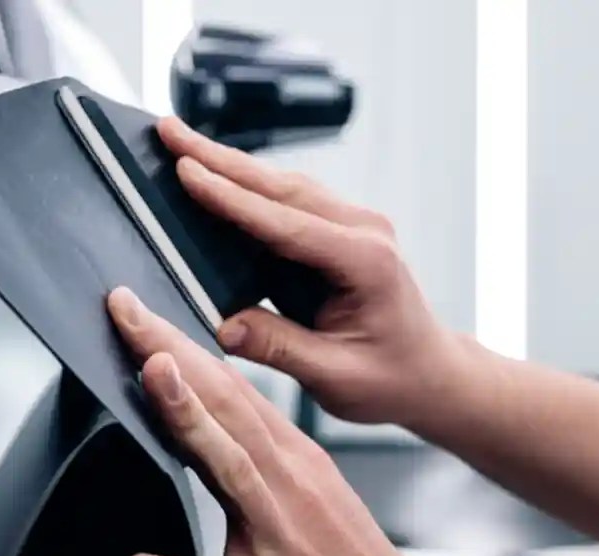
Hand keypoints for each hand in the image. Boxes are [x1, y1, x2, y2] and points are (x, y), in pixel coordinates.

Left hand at [107, 287, 476, 555]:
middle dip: (172, 353)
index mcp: (297, 467)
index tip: (137, 309)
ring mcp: (282, 549)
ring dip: (188, 420)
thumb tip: (209, 426)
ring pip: (230, 471)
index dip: (181, 346)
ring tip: (150, 376)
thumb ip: (260, 465)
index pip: (232, 389)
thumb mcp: (314, 507)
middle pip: (226, 408)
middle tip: (126, 310)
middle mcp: (291, 493)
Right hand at [156, 117, 474, 425]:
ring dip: (227, 163)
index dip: (230, 198)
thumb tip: (222, 326)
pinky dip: (246, 182)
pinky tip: (215, 171)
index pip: (284, 223)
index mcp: (364, 262)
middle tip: (168, 131)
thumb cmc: (391, 380)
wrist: (430, 374)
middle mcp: (362, 231)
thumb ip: (278, 349)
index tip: (185, 171)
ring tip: (180, 142)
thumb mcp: (334, 377)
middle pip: (278, 185)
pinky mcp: (338, 230)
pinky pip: (287, 198)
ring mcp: (353, 224)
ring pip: (281, 184)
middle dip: (217, 157)